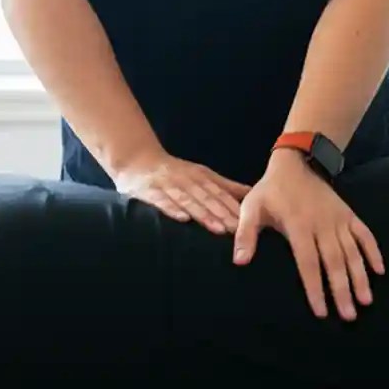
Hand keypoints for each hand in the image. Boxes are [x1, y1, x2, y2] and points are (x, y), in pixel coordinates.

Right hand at [113, 151, 250, 234]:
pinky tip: (182, 219)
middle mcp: (186, 179)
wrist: (137, 159)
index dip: (234, 206)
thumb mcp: (201, 174)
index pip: (220, 193)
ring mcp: (168, 184)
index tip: (250, 221)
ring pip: (188, 200)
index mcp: (200, 176)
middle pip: (208, 197)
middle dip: (224, 213)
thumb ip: (224, 185)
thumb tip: (251, 192)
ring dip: (204, 214)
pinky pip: (162, 200)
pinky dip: (172, 209)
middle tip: (238, 229)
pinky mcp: (149, 191)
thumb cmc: (174, 171)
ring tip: (218, 229)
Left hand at [233, 151, 384, 320]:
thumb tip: (239, 262)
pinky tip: (379, 271)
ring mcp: (338, 219)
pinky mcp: (348, 214)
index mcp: (298, 226)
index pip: (308, 263)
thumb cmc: (270, 191)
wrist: (295, 163)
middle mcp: (322, 225)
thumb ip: (245, 234)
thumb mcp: (251, 208)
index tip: (321, 312)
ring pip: (352, 252)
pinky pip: (364, 234)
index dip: (315, 288)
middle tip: (348, 316)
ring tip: (366, 301)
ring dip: (360, 277)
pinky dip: (373, 251)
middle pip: (334, 262)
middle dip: (342, 290)